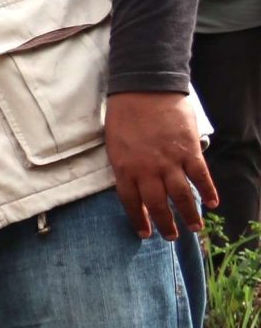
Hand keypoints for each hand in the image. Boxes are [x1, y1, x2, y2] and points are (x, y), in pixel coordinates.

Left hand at [105, 91, 216, 239]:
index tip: (145, 234)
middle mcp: (146, 170)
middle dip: (165, 223)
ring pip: (180, 195)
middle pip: (157, 204)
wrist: (144, 90)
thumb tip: (136, 185)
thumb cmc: (125, 116)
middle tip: (171, 237)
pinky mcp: (189, 151)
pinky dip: (207, 191)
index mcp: (124, 169)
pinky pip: (200, 176)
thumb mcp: (115, 145)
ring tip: (193, 228)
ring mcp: (169, 161)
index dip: (139, 220)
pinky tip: (212, 203)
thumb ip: (126, 166)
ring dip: (188, 214)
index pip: (131, 203)